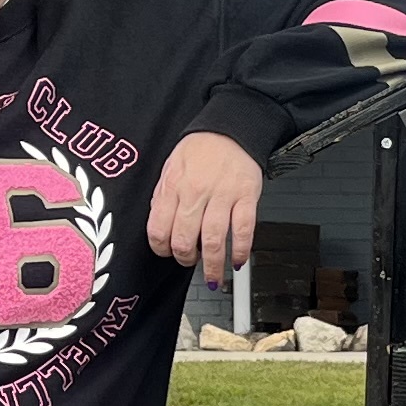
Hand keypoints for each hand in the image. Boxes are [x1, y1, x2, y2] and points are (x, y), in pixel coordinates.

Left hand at [148, 130, 264, 286]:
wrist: (232, 128)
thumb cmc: (201, 148)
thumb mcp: (171, 167)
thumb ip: (163, 196)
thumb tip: (160, 225)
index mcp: (173, 186)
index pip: (158, 229)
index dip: (160, 248)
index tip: (166, 252)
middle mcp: (196, 193)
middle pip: (184, 239)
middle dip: (184, 260)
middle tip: (189, 262)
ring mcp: (223, 196)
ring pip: (213, 240)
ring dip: (212, 265)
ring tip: (213, 277)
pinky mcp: (246, 196)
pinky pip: (244, 230)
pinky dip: (240, 250)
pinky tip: (237, 260)